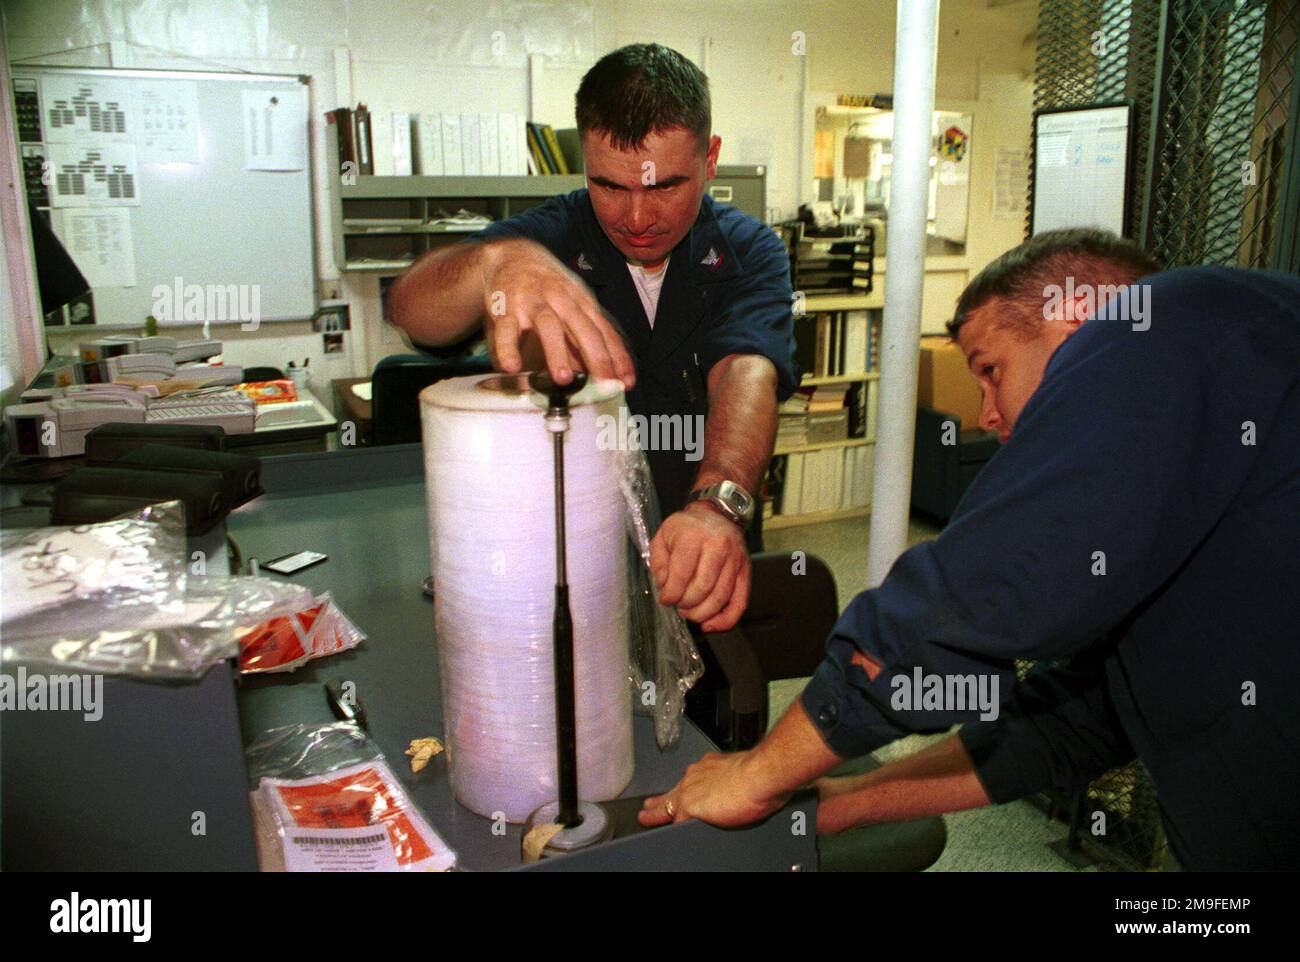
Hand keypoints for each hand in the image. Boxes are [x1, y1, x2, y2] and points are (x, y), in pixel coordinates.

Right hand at [481, 240, 635, 387]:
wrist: (510, 254)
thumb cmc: (546, 287)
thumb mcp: (571, 305)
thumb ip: (582, 339)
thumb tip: (595, 375)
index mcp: (581, 301)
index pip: (604, 331)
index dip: (617, 356)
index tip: (627, 382)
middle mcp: (560, 299)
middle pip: (583, 328)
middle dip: (596, 357)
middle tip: (605, 384)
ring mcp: (532, 301)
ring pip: (548, 325)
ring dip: (557, 352)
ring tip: (563, 379)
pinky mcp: (504, 307)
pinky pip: (506, 329)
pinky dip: (507, 348)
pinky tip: (511, 367)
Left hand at [638, 751, 790, 827]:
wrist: (761, 774)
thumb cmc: (761, 772)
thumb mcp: (741, 771)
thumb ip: (732, 778)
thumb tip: (740, 787)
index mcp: (708, 766)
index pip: (690, 781)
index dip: (682, 789)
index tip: (682, 791)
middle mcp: (696, 775)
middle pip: (672, 791)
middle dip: (660, 800)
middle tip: (648, 806)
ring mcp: (690, 791)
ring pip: (667, 805)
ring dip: (656, 813)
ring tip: (646, 818)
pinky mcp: (689, 807)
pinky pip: (675, 823)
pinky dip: (671, 830)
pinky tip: (665, 835)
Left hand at [650, 503, 749, 631]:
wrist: (718, 514)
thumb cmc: (687, 528)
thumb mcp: (663, 536)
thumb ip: (659, 563)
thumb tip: (666, 587)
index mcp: (694, 536)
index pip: (681, 575)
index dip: (670, 595)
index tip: (665, 600)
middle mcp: (718, 547)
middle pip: (702, 589)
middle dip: (686, 605)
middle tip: (678, 605)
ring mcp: (735, 560)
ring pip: (720, 598)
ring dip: (702, 613)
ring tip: (690, 612)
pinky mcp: (745, 571)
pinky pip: (740, 603)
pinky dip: (725, 620)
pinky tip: (710, 625)